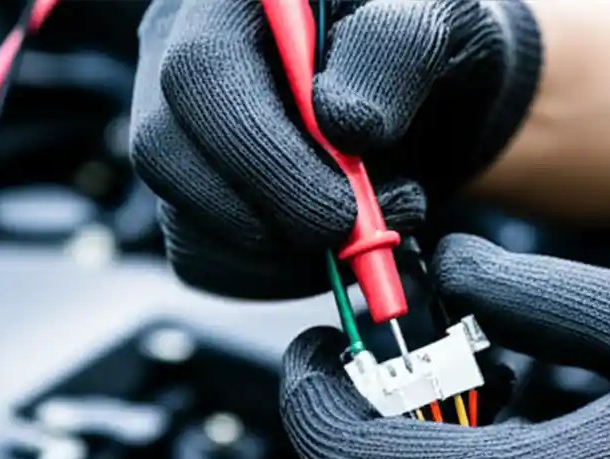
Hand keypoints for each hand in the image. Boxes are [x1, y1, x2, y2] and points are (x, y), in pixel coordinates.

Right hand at [129, 0, 541, 298]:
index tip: (341, 209)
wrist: (442, 95)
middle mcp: (181, 54)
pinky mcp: (191, 195)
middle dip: (261, 218)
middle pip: (165, 151)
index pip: (202, 72)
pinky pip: (200, 258)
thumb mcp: (444, 23)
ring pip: (179, 217)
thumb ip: (396, 50)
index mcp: (236, 0)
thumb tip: (342, 121)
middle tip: (347, 240)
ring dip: (273, 258)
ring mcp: (178, 130)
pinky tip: (329, 253)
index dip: (260, 151)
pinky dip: (269, 279)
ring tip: (363, 236)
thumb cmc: (437, 44)